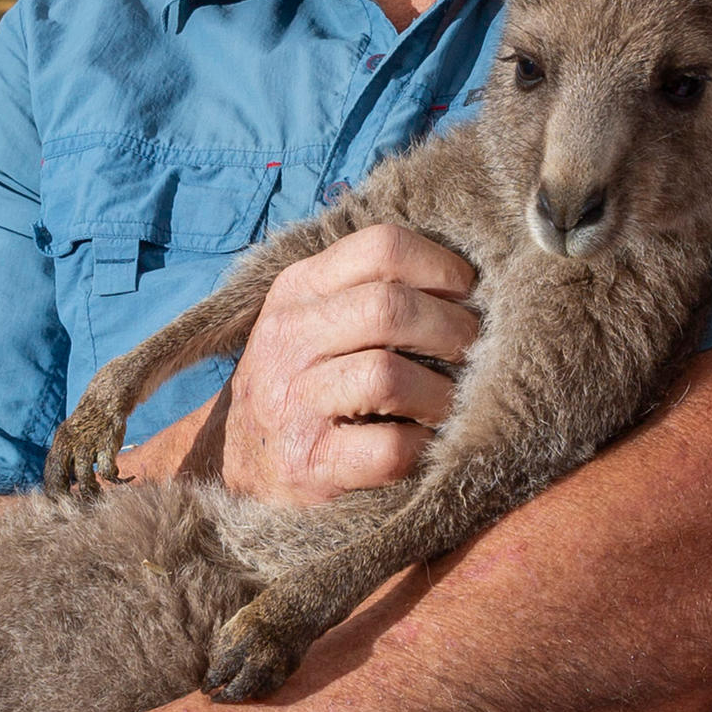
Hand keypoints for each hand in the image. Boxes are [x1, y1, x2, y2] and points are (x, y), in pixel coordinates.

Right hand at [210, 225, 480, 503]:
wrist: (238, 465)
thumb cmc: (303, 383)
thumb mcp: (317, 319)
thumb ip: (370, 289)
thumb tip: (469, 283)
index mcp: (299, 289)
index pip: (381, 247)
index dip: (442, 268)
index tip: (469, 296)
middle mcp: (288, 337)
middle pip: (389, 307)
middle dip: (453, 331)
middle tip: (473, 355)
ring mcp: (293, 402)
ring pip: (387, 375)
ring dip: (442, 394)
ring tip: (452, 405)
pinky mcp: (308, 463)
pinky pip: (389, 447)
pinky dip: (426, 447)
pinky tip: (428, 445)